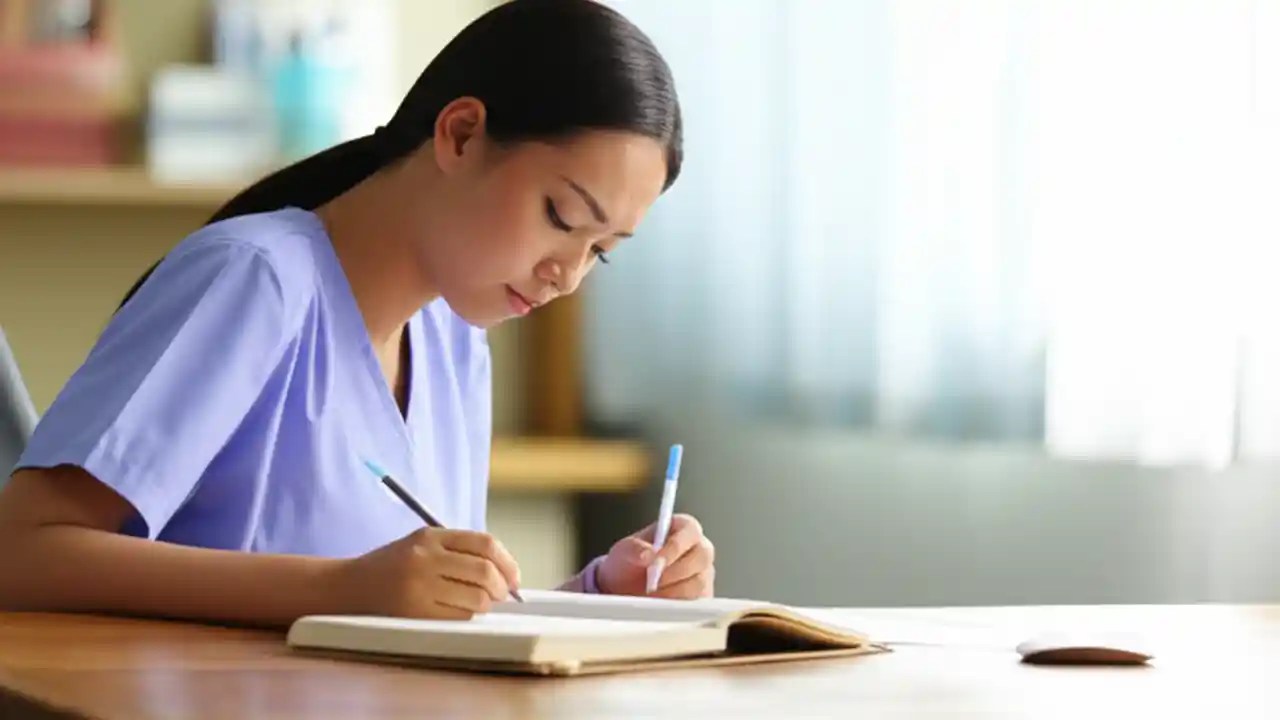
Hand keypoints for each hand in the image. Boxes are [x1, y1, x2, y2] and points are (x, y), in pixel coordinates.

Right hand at [332, 528, 520, 618]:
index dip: (507, 561)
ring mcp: (419, 586)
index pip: (484, 543)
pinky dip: (469, 616)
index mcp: (430, 536)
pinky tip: (463, 612)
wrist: (350, 586)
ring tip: (482, 604)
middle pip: (484, 570)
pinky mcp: (414, 612)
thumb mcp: (422, 545)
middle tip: (504, 594)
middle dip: (502, 586)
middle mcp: (425, 558)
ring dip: (487, 604)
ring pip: (476, 598)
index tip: (514, 576)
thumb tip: (505, 571)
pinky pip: (458, 616)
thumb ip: (458, 551)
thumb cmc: (393, 566)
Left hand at [596, 514, 714, 598]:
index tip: (657, 561)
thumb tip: (648, 554)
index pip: (690, 530)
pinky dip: (677, 605)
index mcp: (683, 528)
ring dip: (673, 590)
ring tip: (651, 594)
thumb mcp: (623, 551)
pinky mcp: (702, 597)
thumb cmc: (629, 564)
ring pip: (700, 582)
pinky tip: (660, 605)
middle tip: (653, 582)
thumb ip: (634, 549)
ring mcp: (704, 574)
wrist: (625, 591)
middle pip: (702, 555)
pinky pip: (697, 602)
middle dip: (675, 571)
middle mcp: (699, 548)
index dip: (676, 545)